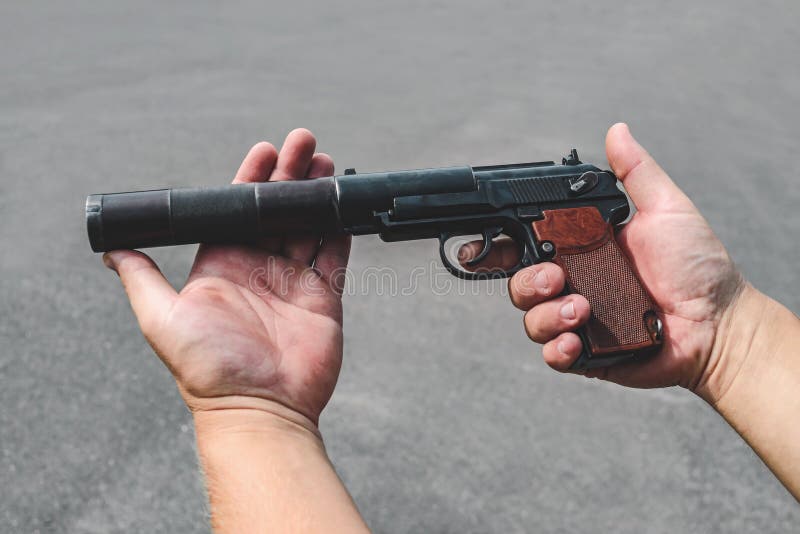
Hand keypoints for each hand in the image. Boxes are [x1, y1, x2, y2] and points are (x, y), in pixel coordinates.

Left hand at [103, 129, 349, 427]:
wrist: (258, 408)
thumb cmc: (208, 369)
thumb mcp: (161, 318)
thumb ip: (142, 278)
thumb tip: (112, 248)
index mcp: (223, 264)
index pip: (237, 210)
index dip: (251, 179)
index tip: (264, 152)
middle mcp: (259, 267)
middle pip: (276, 209)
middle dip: (290, 175)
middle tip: (303, 143)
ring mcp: (293, 280)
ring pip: (308, 224)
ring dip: (316, 193)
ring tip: (324, 164)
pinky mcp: (323, 296)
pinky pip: (334, 254)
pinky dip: (339, 228)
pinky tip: (341, 202)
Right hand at [463, 124, 746, 397]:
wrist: (718, 325)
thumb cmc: (698, 267)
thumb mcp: (666, 209)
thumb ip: (635, 172)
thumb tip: (617, 130)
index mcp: (581, 250)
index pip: (525, 245)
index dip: (498, 246)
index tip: (481, 245)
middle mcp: (572, 284)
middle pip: (518, 281)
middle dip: (526, 280)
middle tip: (556, 277)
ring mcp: (576, 320)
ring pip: (530, 318)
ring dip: (545, 314)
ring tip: (581, 310)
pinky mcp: (586, 355)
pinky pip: (552, 355)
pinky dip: (556, 348)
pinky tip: (575, 340)